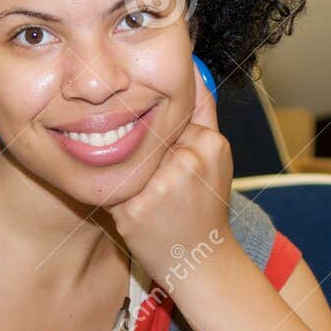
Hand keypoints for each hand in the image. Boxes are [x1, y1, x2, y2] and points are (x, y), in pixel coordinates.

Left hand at [107, 64, 233, 281]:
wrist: (201, 262)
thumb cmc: (206, 208)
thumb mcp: (217, 156)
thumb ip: (204, 111)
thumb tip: (192, 68)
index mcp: (209, 144)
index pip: (169, 117)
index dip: (160, 135)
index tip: (165, 156)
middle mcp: (185, 163)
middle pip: (146, 139)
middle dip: (145, 156)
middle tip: (162, 184)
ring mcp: (158, 187)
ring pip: (127, 162)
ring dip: (130, 176)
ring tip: (153, 200)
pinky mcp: (133, 209)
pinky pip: (113, 186)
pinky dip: (118, 195)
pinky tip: (137, 213)